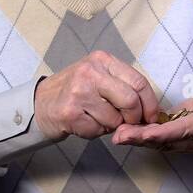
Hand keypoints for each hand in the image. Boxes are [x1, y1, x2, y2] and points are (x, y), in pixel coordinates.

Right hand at [33, 50, 159, 139]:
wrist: (40, 102)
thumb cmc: (76, 91)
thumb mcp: (99, 76)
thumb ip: (123, 86)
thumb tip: (149, 109)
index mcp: (103, 60)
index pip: (138, 82)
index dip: (150, 103)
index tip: (152, 116)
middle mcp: (90, 72)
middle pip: (130, 101)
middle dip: (134, 117)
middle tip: (129, 122)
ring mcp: (78, 92)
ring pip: (115, 120)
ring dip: (111, 126)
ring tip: (97, 117)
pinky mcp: (70, 113)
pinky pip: (98, 130)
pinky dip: (95, 132)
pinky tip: (84, 122)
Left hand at [110, 78, 192, 153]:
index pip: (183, 131)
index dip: (165, 133)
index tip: (147, 133)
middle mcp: (191, 138)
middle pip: (164, 141)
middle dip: (142, 139)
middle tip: (120, 136)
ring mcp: (180, 138)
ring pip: (155, 141)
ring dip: (135, 139)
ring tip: (116, 134)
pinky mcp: (170, 133)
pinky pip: (152, 136)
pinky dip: (137, 134)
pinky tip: (121, 129)